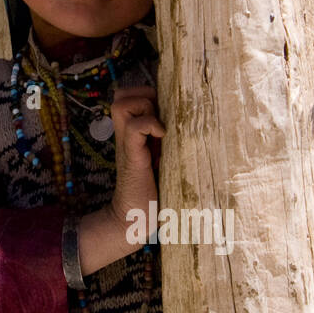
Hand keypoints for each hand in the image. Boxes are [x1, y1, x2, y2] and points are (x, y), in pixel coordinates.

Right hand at [107, 84, 164, 245]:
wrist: (136, 218)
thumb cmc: (154, 191)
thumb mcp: (161, 158)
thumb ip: (164, 140)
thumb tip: (192, 123)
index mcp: (132, 133)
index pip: (127, 95)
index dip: (144, 94)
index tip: (162, 113)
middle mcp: (125, 134)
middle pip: (120, 94)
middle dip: (143, 96)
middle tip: (159, 118)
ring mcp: (126, 143)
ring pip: (121, 103)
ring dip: (144, 109)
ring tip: (159, 129)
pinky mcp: (132, 156)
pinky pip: (135, 126)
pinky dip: (149, 125)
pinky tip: (161, 139)